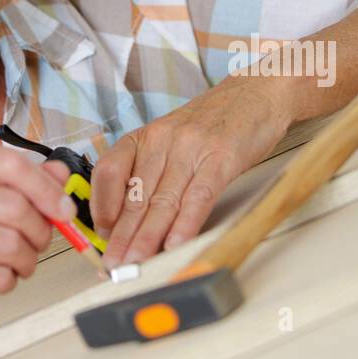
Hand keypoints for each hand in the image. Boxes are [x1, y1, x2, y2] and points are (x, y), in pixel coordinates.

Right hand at [0, 145, 73, 358]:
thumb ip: (11, 183)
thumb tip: (58, 172)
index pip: (6, 162)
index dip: (44, 184)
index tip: (62, 206)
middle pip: (14, 204)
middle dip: (40, 229)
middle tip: (38, 242)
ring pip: (11, 241)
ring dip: (27, 259)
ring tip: (17, 264)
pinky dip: (8, 281)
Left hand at [90, 75, 290, 269]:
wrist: (256, 93)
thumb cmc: (212, 123)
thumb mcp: (171, 140)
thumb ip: (151, 173)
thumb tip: (132, 219)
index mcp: (144, 136)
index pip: (109, 172)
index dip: (101, 207)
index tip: (101, 236)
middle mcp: (162, 140)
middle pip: (136, 195)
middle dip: (122, 236)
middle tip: (113, 265)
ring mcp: (191, 148)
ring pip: (163, 201)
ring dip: (148, 238)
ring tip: (136, 264)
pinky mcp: (221, 158)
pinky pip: (199, 196)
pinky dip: (186, 224)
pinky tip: (176, 244)